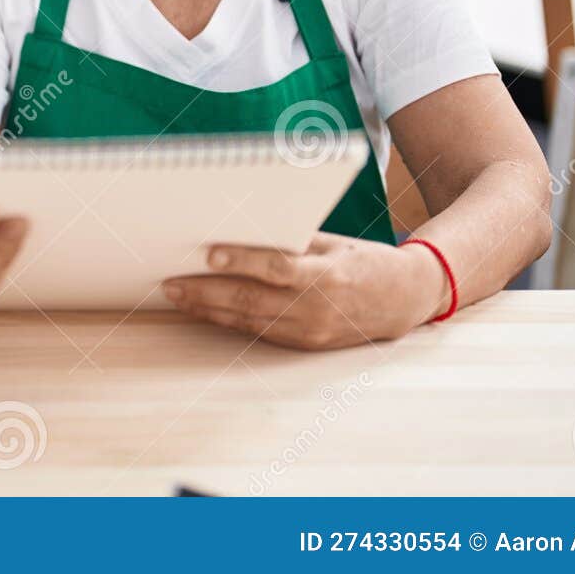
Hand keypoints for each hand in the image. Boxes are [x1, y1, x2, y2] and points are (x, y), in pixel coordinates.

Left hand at [161, 232, 449, 349]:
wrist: (405, 300)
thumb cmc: (365, 261)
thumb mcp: (334, 242)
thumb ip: (292, 240)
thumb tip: (242, 229)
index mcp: (327, 275)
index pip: (278, 268)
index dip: (241, 261)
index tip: (207, 253)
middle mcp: (317, 309)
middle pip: (252, 299)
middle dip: (206, 292)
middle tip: (170, 282)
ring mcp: (310, 331)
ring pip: (249, 320)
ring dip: (208, 309)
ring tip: (176, 295)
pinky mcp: (304, 344)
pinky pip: (258, 332)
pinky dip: (227, 321)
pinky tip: (204, 310)